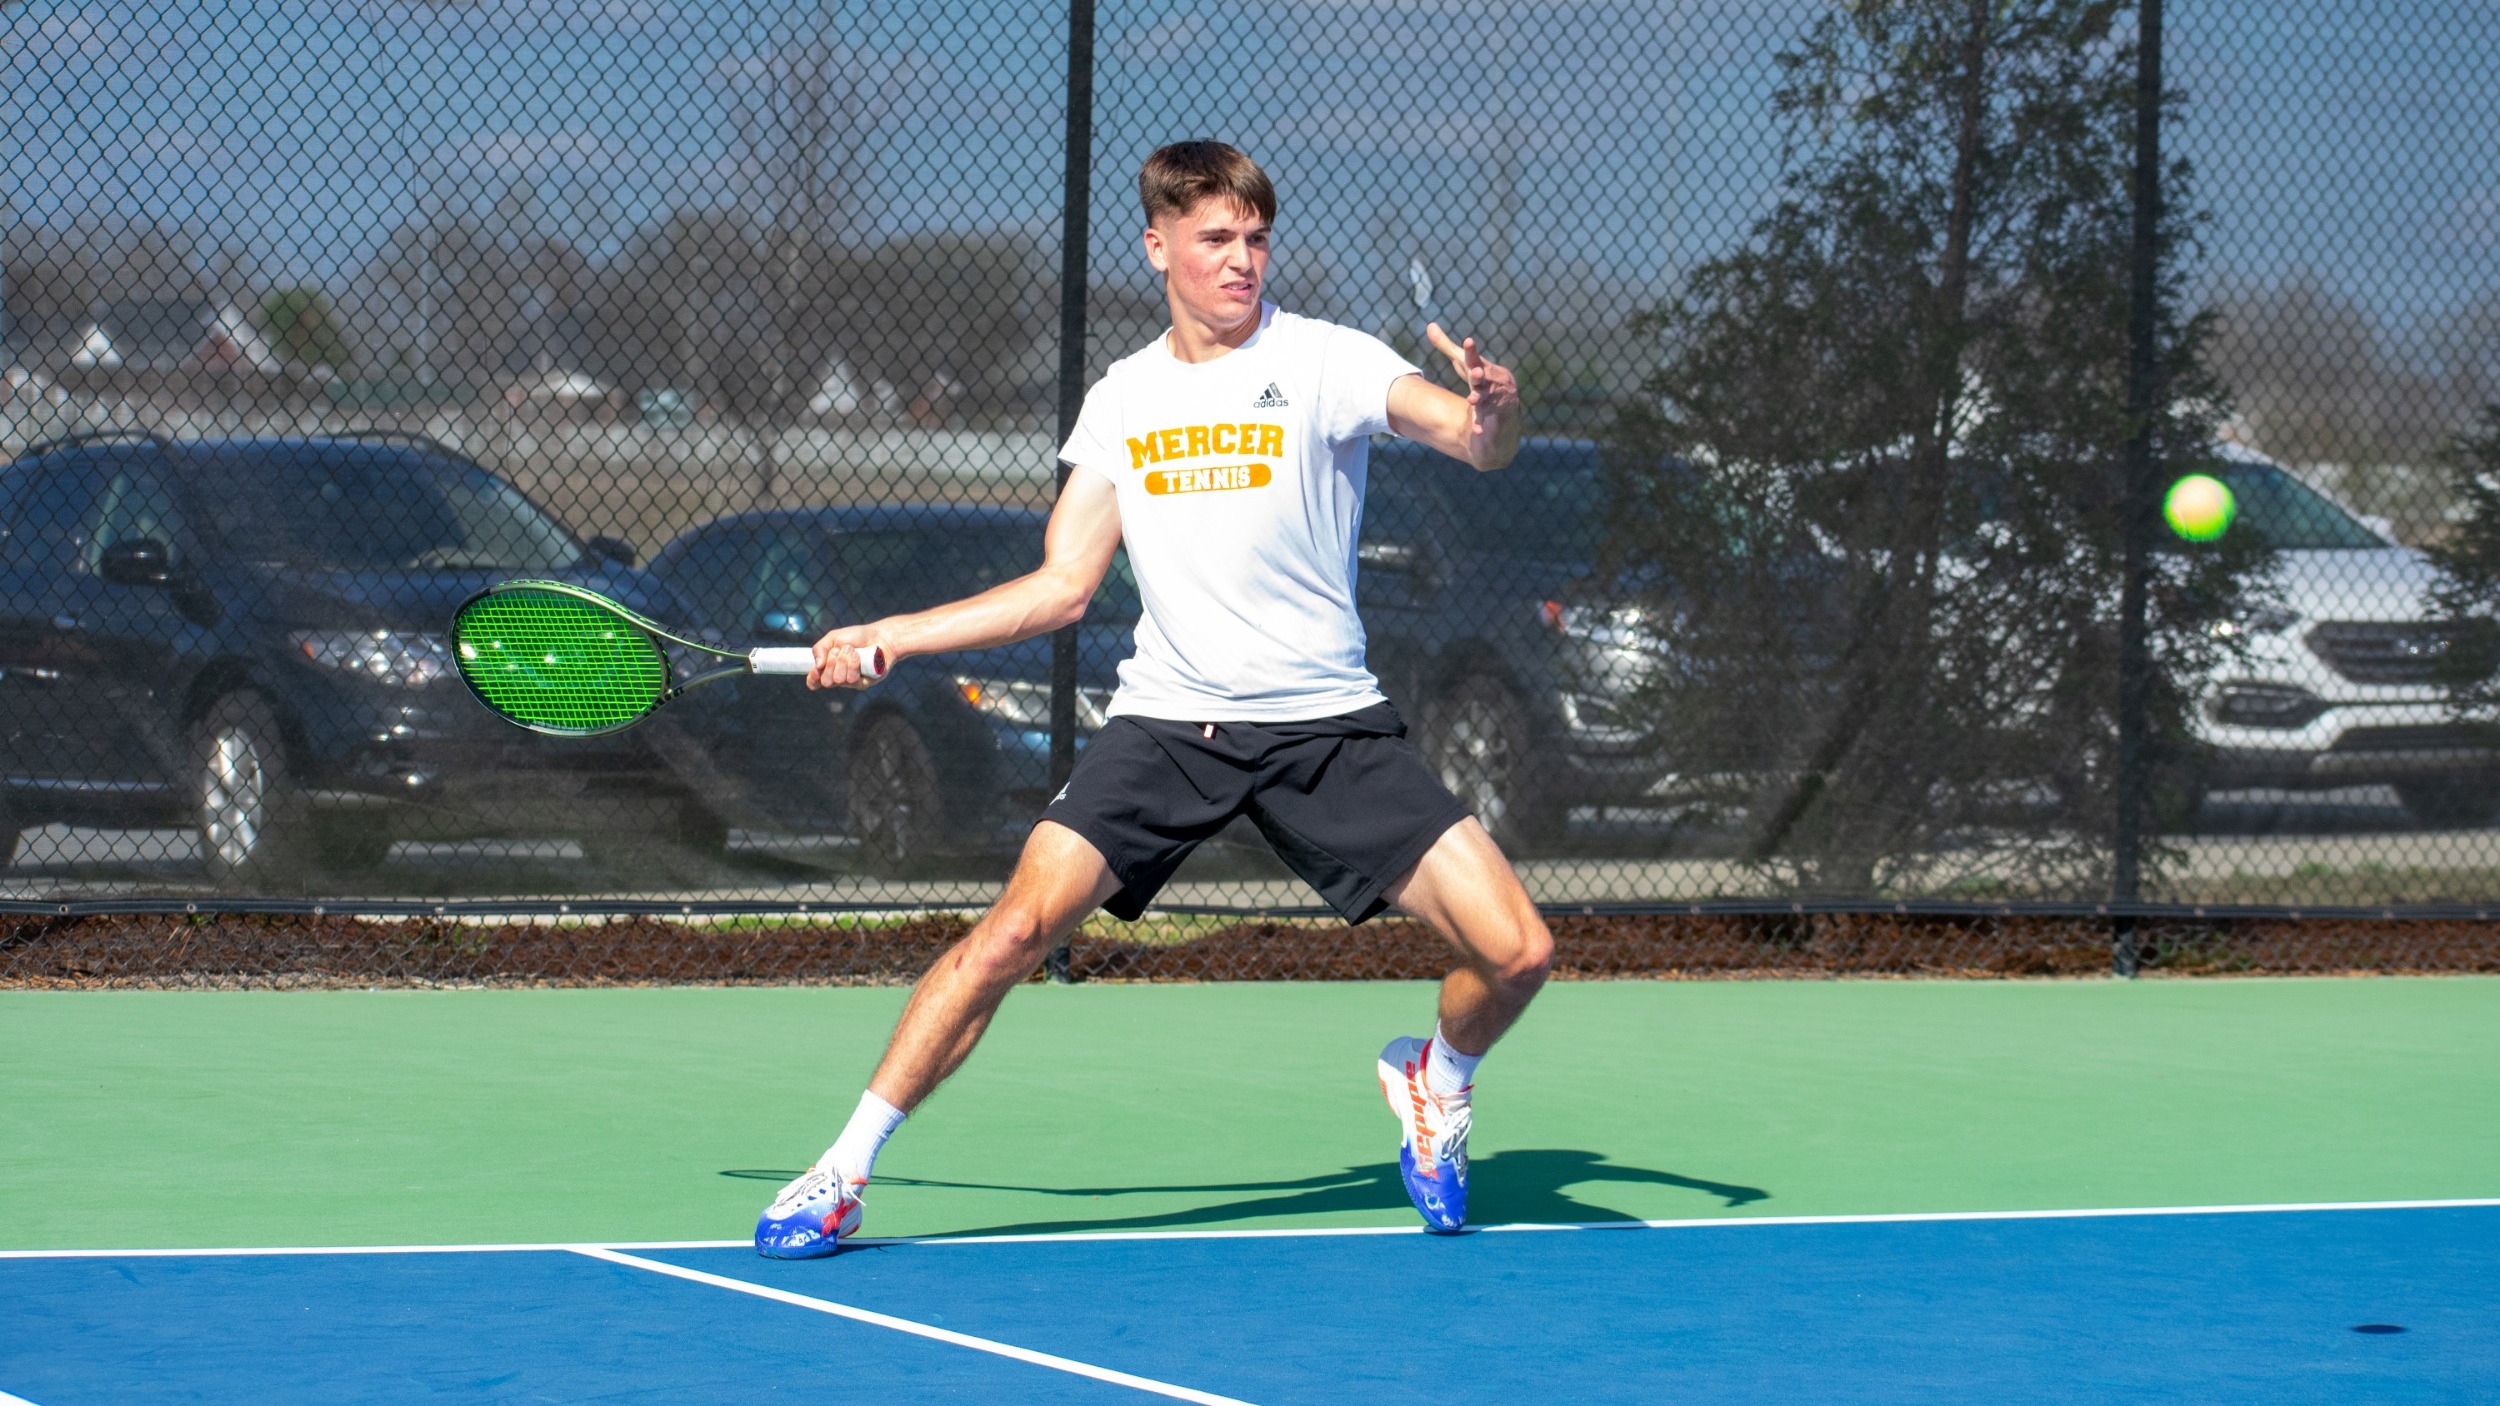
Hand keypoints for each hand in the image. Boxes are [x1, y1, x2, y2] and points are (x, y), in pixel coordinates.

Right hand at [807, 624, 890, 689]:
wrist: (879, 637)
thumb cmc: (856, 637)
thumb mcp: (833, 638)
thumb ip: (819, 648)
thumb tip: (817, 666)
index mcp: (828, 668)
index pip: (815, 681)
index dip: (813, 679)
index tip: (817, 670)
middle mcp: (838, 677)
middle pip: (826, 682)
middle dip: (831, 664)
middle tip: (838, 651)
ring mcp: (851, 682)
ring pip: (839, 680)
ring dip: (844, 662)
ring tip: (852, 651)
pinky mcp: (863, 684)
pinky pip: (853, 680)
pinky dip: (854, 664)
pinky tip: (859, 656)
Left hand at [1426, 322, 1519, 463]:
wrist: (1505, 402)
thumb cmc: (1479, 378)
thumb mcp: (1463, 363)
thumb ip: (1446, 346)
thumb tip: (1429, 325)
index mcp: (1481, 366)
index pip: (1474, 357)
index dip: (1471, 350)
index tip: (1468, 341)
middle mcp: (1489, 381)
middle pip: (1482, 376)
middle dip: (1479, 374)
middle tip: (1476, 372)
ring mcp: (1491, 397)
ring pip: (1484, 397)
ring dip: (1478, 398)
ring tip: (1471, 400)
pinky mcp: (1490, 413)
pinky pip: (1484, 418)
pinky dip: (1480, 424)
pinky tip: (1477, 430)